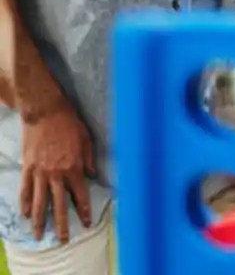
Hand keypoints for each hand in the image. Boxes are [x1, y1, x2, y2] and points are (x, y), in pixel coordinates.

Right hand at [20, 102, 94, 241]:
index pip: (79, 196)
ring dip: (39, 221)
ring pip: (39, 202)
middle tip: (62, 239)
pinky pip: (25, 190)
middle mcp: (57, 174)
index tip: (86, 223)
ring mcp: (40, 173)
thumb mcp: (87, 140)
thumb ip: (90, 160)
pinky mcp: (28, 168)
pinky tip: (25, 214)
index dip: (83, 211)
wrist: (45, 113)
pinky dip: (25, 203)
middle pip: (59, 205)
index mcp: (74, 169)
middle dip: (62, 224)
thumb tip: (92, 176)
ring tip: (39, 235)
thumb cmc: (69, 124)